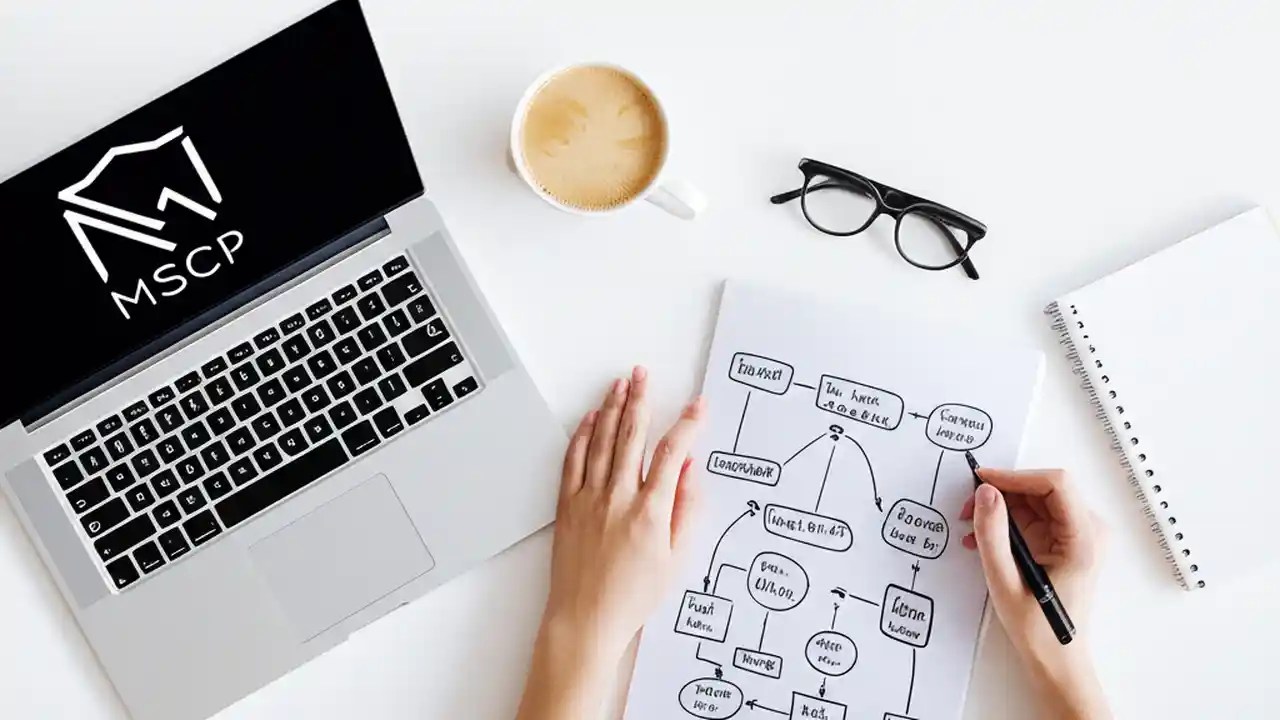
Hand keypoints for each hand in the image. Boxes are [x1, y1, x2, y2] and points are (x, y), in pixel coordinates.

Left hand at [516, 368, 705, 719]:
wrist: (585, 619)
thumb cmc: (633, 597)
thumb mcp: (677, 558)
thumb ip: (687, 510)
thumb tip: (691, 470)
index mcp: (650, 510)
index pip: (672, 453)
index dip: (686, 425)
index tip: (697, 406)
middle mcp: (618, 497)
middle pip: (632, 436)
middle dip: (640, 399)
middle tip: (643, 374)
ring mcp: (589, 499)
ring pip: (601, 441)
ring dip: (611, 408)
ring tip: (619, 384)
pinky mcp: (567, 506)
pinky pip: (573, 461)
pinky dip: (582, 435)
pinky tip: (589, 419)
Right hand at [961, 469, 1110, 719]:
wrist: (1057, 659)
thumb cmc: (1038, 628)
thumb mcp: (1005, 581)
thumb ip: (993, 534)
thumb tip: (985, 492)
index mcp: (1084, 539)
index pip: (1055, 484)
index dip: (1015, 476)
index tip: (981, 482)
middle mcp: (1089, 531)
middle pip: (1044, 489)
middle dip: (1003, 492)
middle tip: (968, 508)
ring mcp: (1080, 536)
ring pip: (1037, 500)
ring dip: (1002, 507)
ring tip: (971, 528)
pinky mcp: (1067, 542)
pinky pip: (1036, 517)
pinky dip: (1008, 521)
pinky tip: (984, 539)